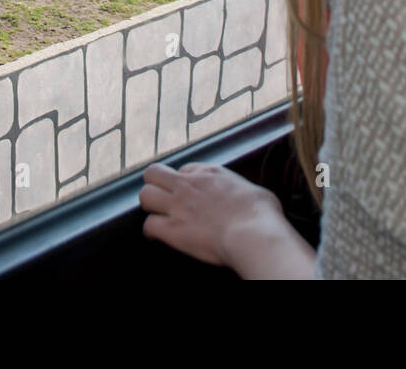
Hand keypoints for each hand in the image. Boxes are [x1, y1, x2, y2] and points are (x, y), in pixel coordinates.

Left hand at [140, 162, 292, 273]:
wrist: (253, 234)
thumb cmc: (261, 215)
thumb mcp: (254, 190)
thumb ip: (241, 191)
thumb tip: (248, 198)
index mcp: (209, 173)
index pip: (184, 169)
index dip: (185, 181)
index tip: (190, 193)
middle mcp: (188, 185)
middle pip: (153, 173)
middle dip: (155, 185)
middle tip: (163, 198)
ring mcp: (177, 207)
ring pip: (145, 195)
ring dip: (150, 205)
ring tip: (157, 215)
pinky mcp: (172, 230)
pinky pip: (148, 226)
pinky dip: (151, 232)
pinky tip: (157, 236)